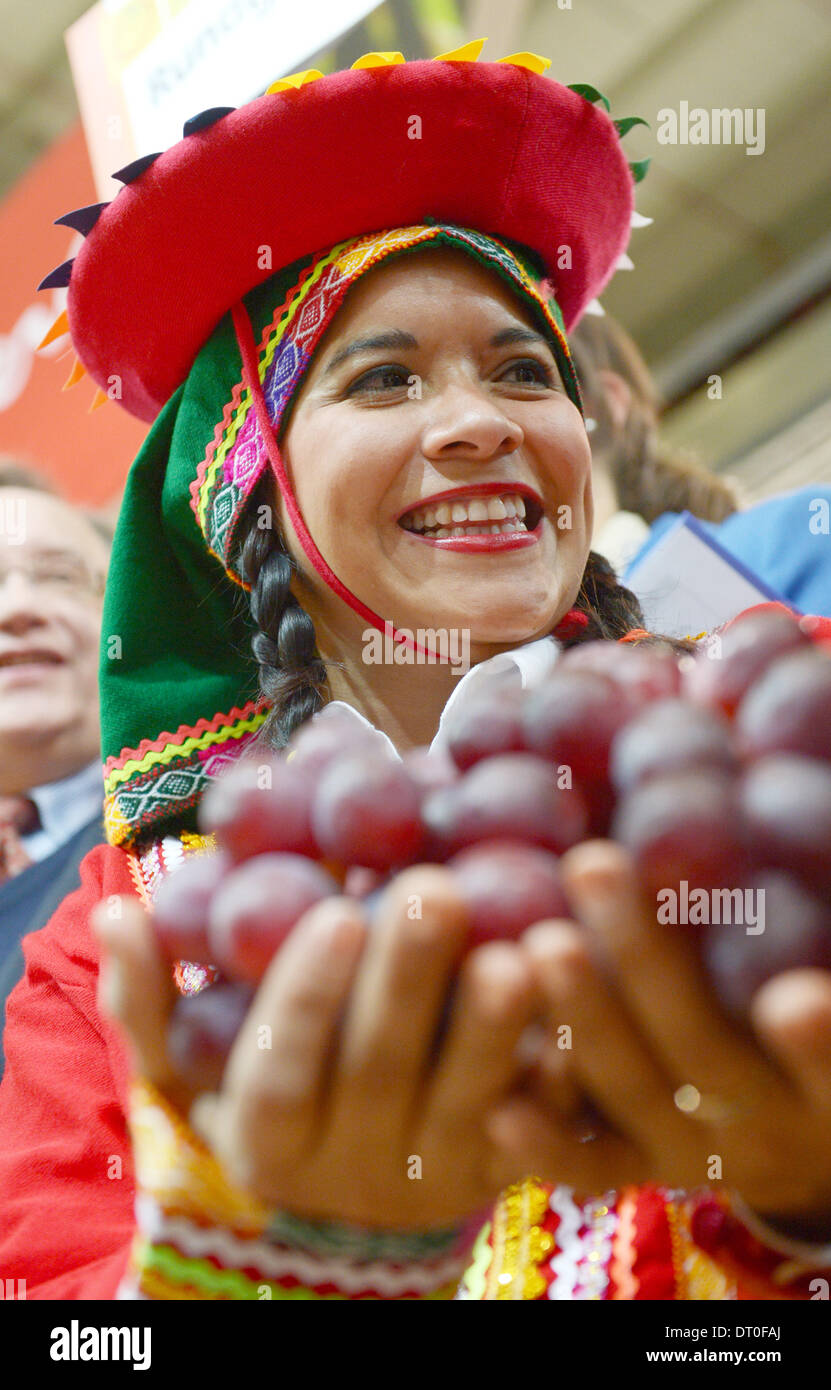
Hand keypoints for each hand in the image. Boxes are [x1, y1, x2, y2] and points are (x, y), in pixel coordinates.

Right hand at [93, 866, 582, 1230]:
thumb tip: (121, 915)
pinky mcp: (504, 1170)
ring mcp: (434, 1176)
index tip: (331, 909)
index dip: (306, 996)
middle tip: (433, 891)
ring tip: (520, 945)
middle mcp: (351, 1167)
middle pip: (382, 1076)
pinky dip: (558, 1070)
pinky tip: (574, 998)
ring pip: (469, 1105)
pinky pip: (539, 1128)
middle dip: (407, 983)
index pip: (283, 1070)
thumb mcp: (192, 1072)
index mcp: (269, 1136)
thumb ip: (151, 1000)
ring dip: (496, 1026)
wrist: (349, 1208)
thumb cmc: (270, 1099)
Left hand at [508, 840, 830, 1227]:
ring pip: (637, 1092)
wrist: (785, 1120)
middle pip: (707, 1049)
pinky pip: (589, 1162)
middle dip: (645, 959)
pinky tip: (499, 1103)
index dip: (815, 1040)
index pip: (830, 1061)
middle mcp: (773, 1119)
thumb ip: (783, 904)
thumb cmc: (794, 976)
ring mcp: (700, 1147)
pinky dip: (545, 1140)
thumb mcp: (811, 948)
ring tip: (540, 942)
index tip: (789, 998)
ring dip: (584, 1016)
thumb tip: (738, 761)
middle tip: (590, 865)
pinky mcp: (637, 1166)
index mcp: (830, 1076)